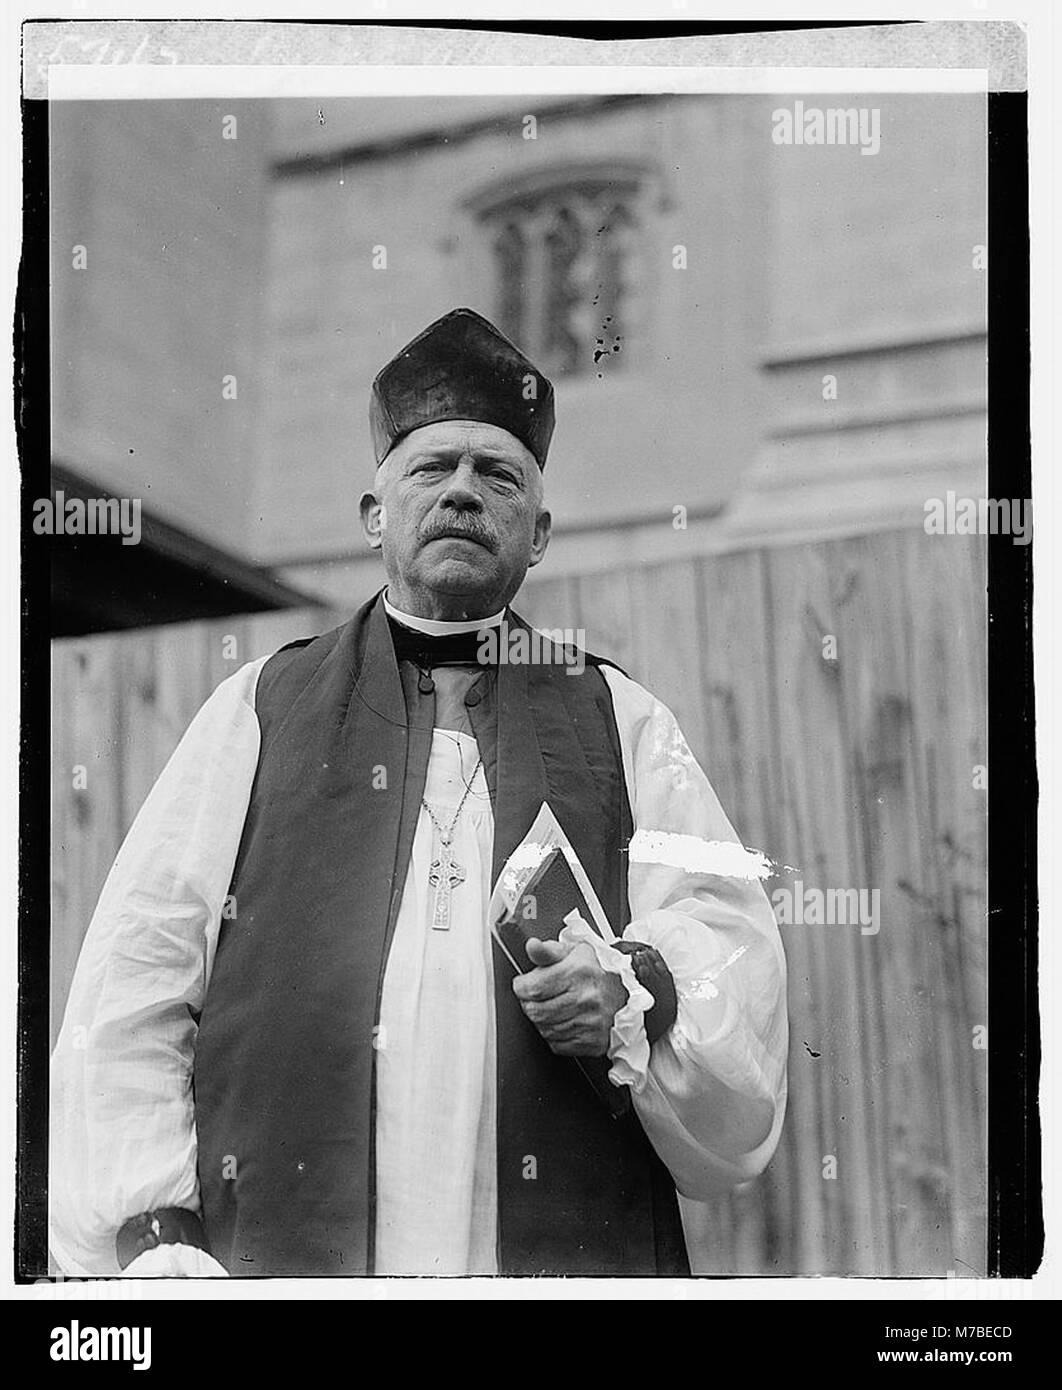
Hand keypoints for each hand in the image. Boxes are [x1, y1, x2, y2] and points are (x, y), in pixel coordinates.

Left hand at [513, 936, 627, 1056]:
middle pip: (535, 1011)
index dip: (521, 987)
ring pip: (544, 1029)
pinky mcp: (592, 1042)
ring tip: (551, 1007)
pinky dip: (554, 1035)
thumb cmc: (598, 970)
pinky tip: (562, 1021)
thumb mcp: (574, 952)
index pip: (533, 988)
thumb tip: (532, 946)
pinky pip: (557, 1045)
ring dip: (540, 1020)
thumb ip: (547, 951)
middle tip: (536, 996)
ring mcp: (590, 1023)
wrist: (629, 990)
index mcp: (578, 973)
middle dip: (528, 1003)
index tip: (523, 984)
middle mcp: (585, 999)